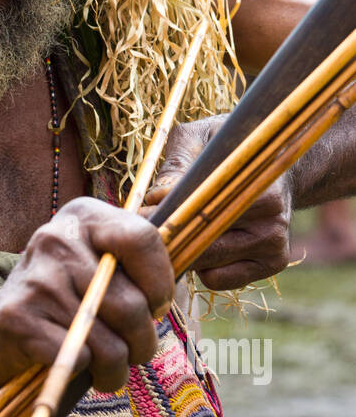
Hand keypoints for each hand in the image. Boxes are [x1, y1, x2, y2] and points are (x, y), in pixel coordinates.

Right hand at [0, 197, 174, 393]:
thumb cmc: (65, 303)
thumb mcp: (98, 267)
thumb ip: (136, 264)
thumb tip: (191, 266)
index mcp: (83, 216)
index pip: (143, 238)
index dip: (161, 282)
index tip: (157, 306)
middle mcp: (56, 238)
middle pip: (130, 303)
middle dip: (142, 342)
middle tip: (134, 352)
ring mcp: (35, 277)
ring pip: (107, 340)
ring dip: (115, 368)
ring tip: (106, 371)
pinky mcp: (17, 317)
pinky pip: (78, 357)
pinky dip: (82, 371)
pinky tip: (70, 367)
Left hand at [144, 115, 291, 288]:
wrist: (277, 160)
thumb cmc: (231, 147)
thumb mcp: (204, 137)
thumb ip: (179, 162)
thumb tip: (157, 198)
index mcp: (262, 193)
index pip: (204, 214)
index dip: (166, 215)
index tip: (140, 213)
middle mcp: (273, 225)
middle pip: (204, 246)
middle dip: (168, 238)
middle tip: (145, 226)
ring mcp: (274, 248)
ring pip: (207, 267)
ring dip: (185, 251)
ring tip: (179, 228)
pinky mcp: (271, 264)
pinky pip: (218, 279)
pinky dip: (203, 266)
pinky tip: (205, 241)